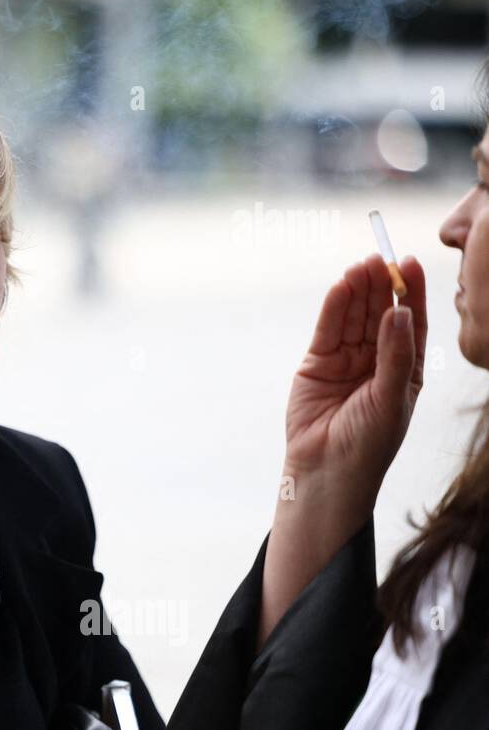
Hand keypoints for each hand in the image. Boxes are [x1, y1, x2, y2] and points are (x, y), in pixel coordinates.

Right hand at [282, 253, 425, 509]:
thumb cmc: (369, 444)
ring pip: (353, 317)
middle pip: (379, 313)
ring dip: (357, 291)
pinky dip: (333, 308)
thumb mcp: (393, 397)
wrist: (326, 472)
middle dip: (381, 285)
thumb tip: (399, 312)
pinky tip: (340, 287)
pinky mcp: (316, 364)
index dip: (411, 292)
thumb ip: (396, 354)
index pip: (411, 322)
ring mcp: (345, 361)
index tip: (411, 262)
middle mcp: (376, 360)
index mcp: (406, 369)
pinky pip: (327, 330)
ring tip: (360, 265)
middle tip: (380, 257)